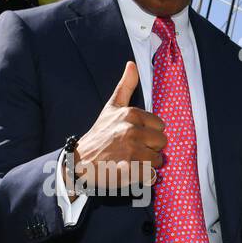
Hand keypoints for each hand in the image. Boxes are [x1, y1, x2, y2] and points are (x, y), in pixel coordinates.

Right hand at [71, 61, 165, 197]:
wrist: (79, 162)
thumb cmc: (99, 135)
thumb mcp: (111, 108)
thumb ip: (125, 86)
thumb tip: (132, 64)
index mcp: (131, 114)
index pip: (160, 127)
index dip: (149, 134)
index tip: (134, 137)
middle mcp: (132, 130)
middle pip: (162, 144)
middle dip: (150, 150)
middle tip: (131, 151)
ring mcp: (130, 151)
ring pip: (158, 161)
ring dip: (146, 165)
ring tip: (129, 161)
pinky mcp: (129, 170)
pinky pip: (151, 176)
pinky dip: (143, 178)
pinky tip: (129, 172)